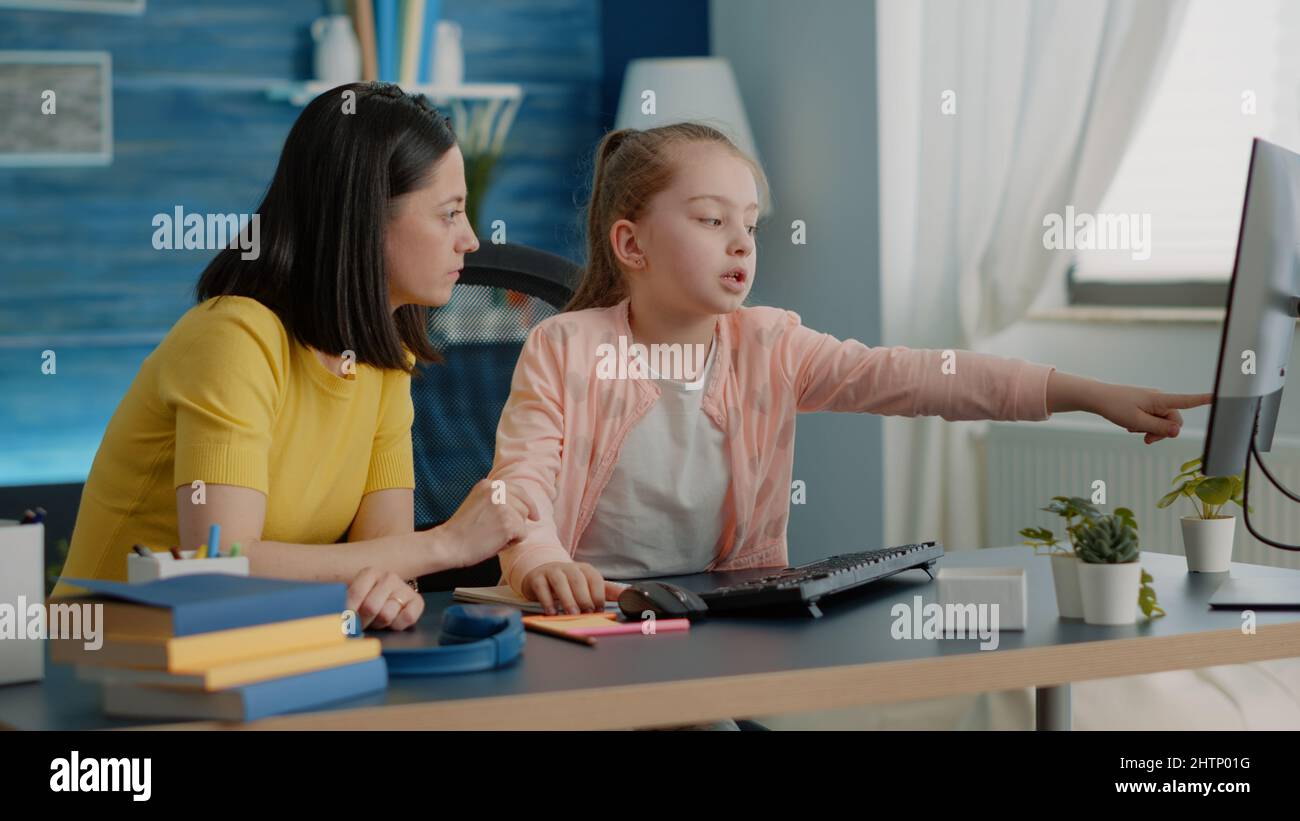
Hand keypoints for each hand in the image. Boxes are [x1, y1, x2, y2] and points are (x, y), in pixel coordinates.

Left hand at [347, 567, 423, 630]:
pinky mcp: (418, 601)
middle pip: (371, 607)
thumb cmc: (366, 601)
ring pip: (387, 615)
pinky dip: (397, 625)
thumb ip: (345, 606)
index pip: (355, 595)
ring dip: (379, 624)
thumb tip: (341, 622)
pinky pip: (406, 618)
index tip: (344, 621)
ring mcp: (404, 588)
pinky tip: (392, 622)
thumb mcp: (353, 599)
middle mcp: (389, 577)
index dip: (348, 613)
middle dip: (364, 621)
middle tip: (362, 623)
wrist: (388, 599)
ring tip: (377, 621)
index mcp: (370, 573)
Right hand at [437, 478, 538, 567]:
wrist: (447, 544)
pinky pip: (523, 534)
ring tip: (492, 536)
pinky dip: (512, 542)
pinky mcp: (508, 522)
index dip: (527, 504)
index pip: (518, 490)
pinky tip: (494, 543)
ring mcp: (503, 505)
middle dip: (518, 521)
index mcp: (488, 484)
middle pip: (524, 505)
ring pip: (524, 520)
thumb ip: (496, 500)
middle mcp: (496, 490)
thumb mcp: (478, 504)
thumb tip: (524, 507)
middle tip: (500, 533)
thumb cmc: (461, 531)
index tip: (534, 515)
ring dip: (513, 532)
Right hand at [521, 561, 627, 614]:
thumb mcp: (590, 585)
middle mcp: (569, 568)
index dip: (598, 594)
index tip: (599, 609)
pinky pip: (542, 588)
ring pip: (560, 582)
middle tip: (586, 613)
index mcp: (585, 570)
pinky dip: (547, 600)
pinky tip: (552, 612)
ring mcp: (552, 571)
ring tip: (571, 614)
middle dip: (583, 597)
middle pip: (578, 580)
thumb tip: (632, 596)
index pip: (594, 579)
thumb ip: (609, 591)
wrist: (543, 572)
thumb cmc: (570, 583)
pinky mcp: (537, 578)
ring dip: (567, 598)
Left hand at [1092, 383, 1212, 443]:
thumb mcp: (1137, 422)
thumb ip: (1159, 428)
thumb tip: (1179, 432)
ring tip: (1134, 429)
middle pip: (1174, 421)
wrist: (1098, 398)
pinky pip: (1153, 419)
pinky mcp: (1147, 405)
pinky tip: (1131, 425)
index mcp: (1160, 400)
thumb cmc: (1116, 407)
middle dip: (1163, 432)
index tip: (1222, 396)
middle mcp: (1160, 399)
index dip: (1205, 400)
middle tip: (1145, 439)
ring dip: (1152, 430)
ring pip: (1163, 422)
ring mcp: (1153, 402)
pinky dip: (1145, 425)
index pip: (1187, 401)